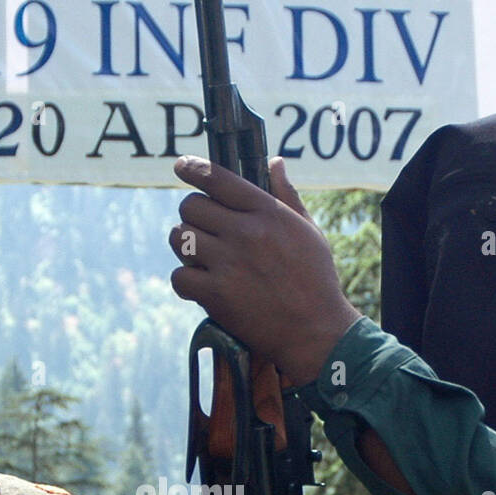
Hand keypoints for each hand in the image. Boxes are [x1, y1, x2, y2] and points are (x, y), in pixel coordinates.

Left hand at [169, 155, 358, 384]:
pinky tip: (201, 286)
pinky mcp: (216, 295)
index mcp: (268, 212)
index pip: (218, 178)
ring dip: (185, 247)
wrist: (316, 331)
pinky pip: (179, 276)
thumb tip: (275, 163)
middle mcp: (246, 232)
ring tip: (201, 257)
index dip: (193, 169)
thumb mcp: (309, 231)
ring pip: (179, 238)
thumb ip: (287, 195)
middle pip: (190, 206)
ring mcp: (229, 263)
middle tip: (204, 231)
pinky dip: (186, 282)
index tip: (181, 166)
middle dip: (193, 216)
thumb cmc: (315, 280)